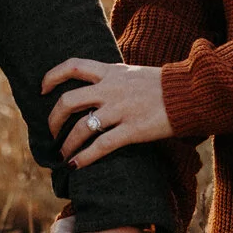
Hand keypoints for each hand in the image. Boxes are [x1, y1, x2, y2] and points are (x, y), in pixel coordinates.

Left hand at [42, 57, 172, 170]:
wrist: (191, 93)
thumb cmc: (166, 86)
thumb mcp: (135, 73)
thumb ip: (115, 79)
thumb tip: (98, 87)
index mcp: (111, 72)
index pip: (73, 66)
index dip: (52, 76)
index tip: (42, 89)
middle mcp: (111, 89)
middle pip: (69, 101)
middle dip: (54, 119)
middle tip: (51, 132)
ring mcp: (121, 110)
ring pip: (82, 128)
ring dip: (67, 144)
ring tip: (64, 155)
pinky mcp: (132, 130)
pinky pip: (101, 146)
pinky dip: (84, 158)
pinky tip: (76, 166)